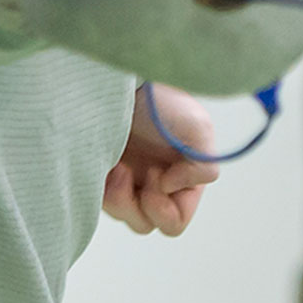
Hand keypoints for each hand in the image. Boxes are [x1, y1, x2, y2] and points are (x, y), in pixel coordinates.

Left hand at [102, 84, 219, 236]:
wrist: (123, 79)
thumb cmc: (162, 100)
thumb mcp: (197, 127)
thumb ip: (204, 168)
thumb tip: (170, 188)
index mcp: (181, 179)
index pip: (176, 220)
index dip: (167, 209)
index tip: (158, 177)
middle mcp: (154, 183)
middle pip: (147, 223)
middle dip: (137, 206)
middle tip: (128, 172)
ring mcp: (126, 179)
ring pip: (122, 215)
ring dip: (117, 198)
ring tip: (115, 166)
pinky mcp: (98, 172)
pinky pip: (98, 200)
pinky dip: (100, 189)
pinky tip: (103, 162)